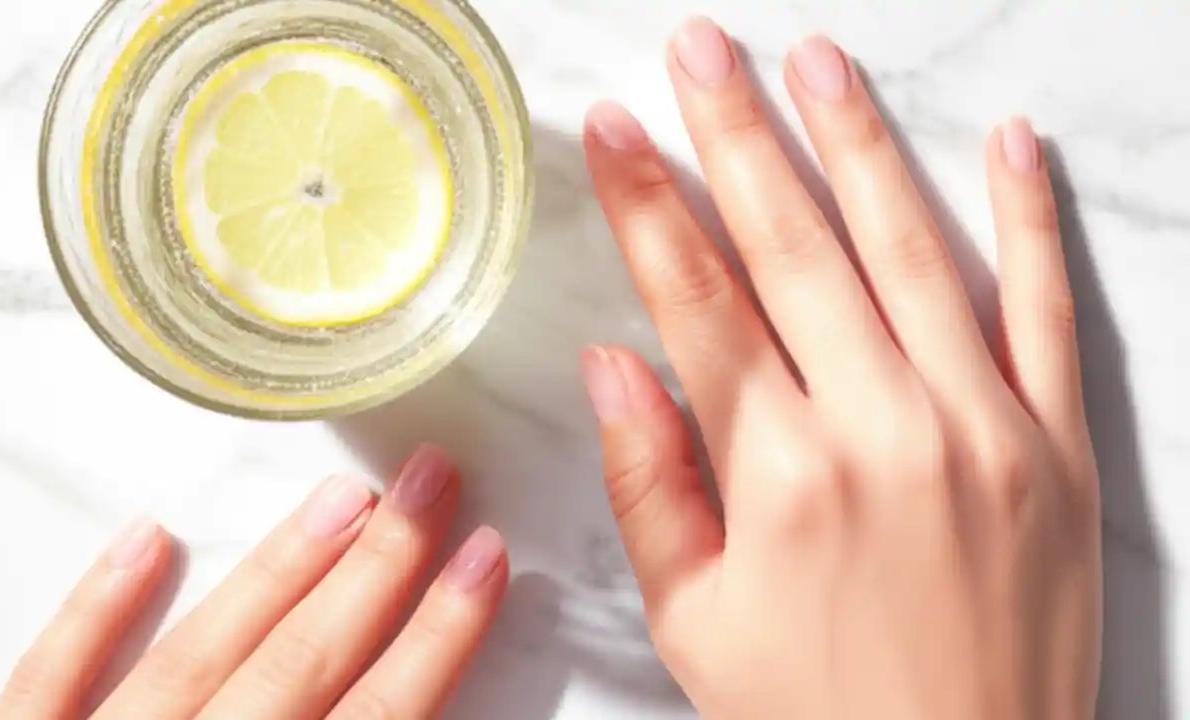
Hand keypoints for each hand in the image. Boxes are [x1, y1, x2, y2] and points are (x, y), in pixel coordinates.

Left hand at [0, 446, 506, 719]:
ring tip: (342, 495)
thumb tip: (407, 696)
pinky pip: (49, 682)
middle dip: (378, 570)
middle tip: (431, 483)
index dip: (441, 636)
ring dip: (278, 571)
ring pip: (198, 655)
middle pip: (301, 666)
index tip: (487, 559)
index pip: (377, 718)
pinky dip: (95, 610)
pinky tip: (147, 538)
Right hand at [581, 19, 1099, 719]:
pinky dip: (1029, 223)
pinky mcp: (1057, 449)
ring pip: (913, 252)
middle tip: (700, 51)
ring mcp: (983, 429)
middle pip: (795, 248)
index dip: (649, 205)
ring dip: (857, 148)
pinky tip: (1007, 146)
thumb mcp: (696, 623)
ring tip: (817, 63)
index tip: (617, 128)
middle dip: (738, 136)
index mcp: (781, 474)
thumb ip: (650, 484)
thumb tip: (613, 362)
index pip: (698, 302)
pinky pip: (1046, 314)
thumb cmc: (814, 718)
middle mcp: (884, 429)